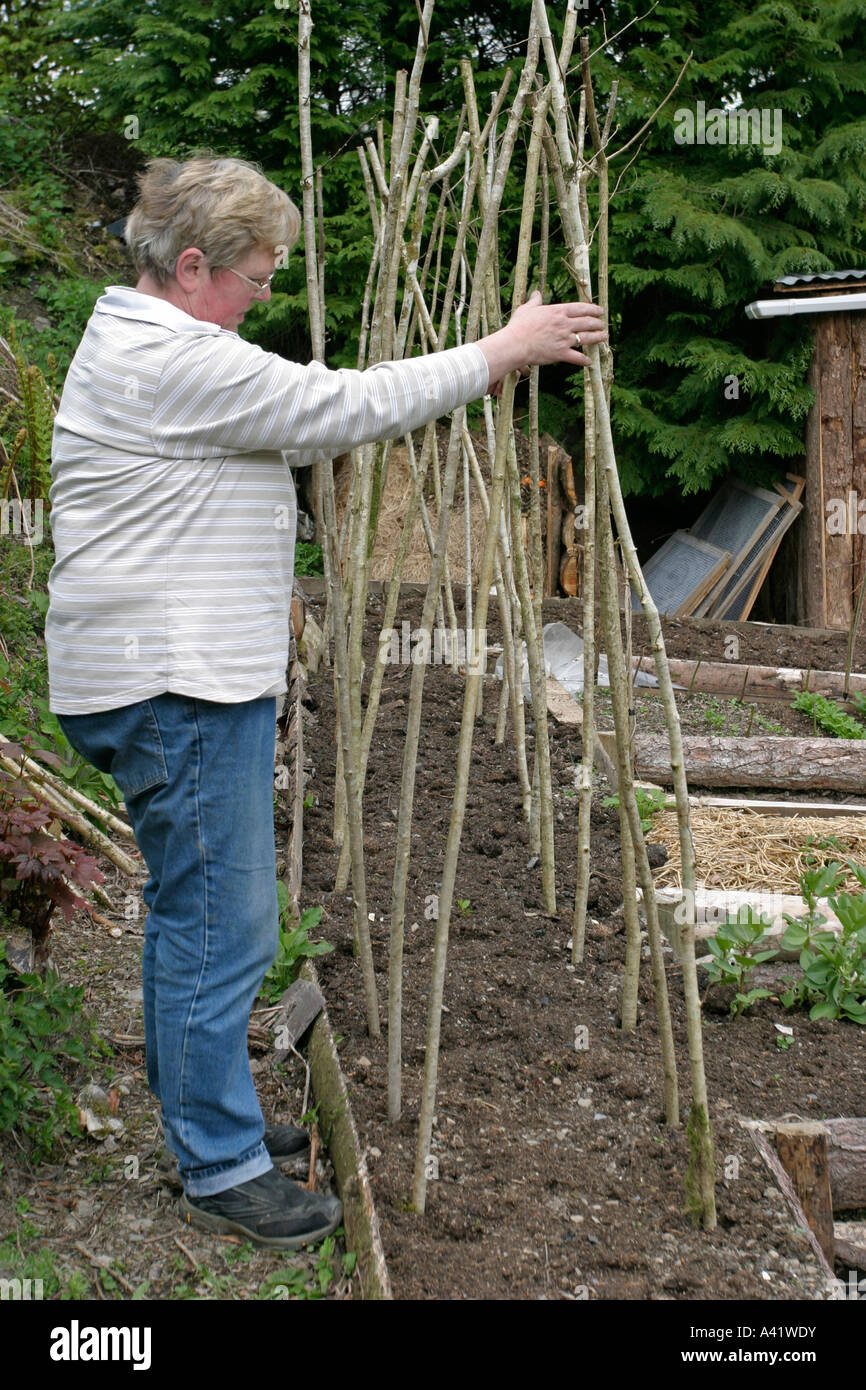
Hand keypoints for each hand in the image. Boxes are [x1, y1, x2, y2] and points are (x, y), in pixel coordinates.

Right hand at [480, 289, 606, 391]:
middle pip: (587, 322)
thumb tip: (536, 292)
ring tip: (604, 337)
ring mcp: (564, 339)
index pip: (581, 308)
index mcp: (558, 311)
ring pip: (586, 338)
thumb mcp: (526, 309)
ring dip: (597, 338)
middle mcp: (564, 324)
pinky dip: (584, 360)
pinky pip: (577, 358)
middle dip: (598, 323)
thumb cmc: (518, 326)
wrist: (515, 344)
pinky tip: (590, 361)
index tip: (600, 311)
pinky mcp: (560, 353)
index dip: (593, 309)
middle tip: (603, 325)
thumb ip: (534, 300)